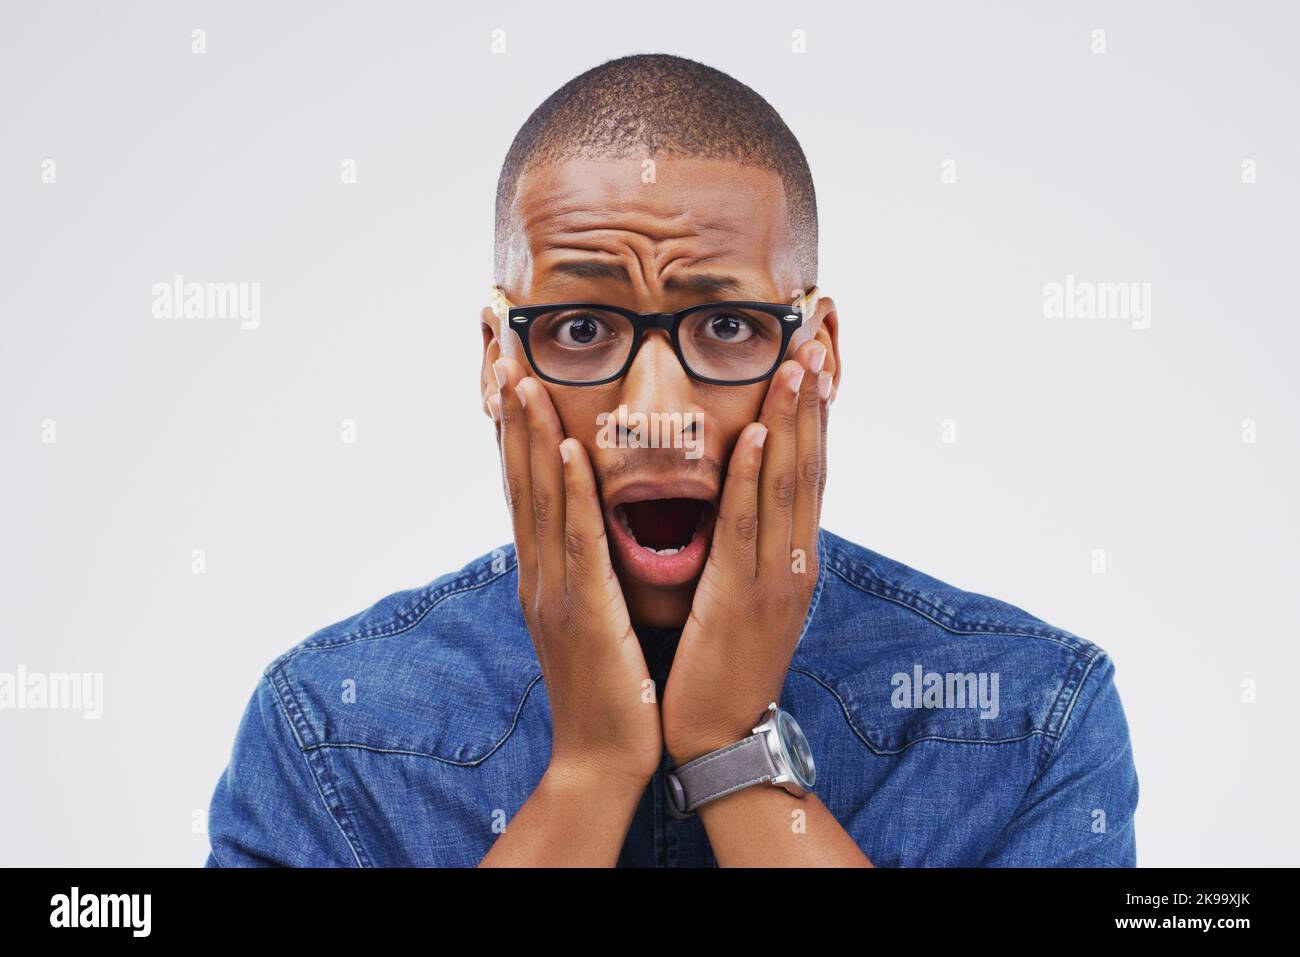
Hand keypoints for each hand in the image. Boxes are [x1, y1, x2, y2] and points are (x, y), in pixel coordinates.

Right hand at [488, 357, 662, 792]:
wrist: (604, 756)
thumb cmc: (610, 688)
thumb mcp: (590, 617)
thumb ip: (584, 571)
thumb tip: (589, 531)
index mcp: (544, 572)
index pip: (526, 487)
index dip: (516, 430)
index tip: (512, 376)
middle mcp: (539, 572)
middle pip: (522, 479)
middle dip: (513, 415)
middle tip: (501, 353)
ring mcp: (555, 591)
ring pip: (542, 499)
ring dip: (532, 436)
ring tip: (524, 379)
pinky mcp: (583, 611)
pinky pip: (578, 541)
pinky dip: (571, 494)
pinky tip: (570, 451)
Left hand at [660, 336, 830, 764]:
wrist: (720, 737)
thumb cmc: (722, 666)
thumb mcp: (745, 599)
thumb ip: (751, 550)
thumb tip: (746, 504)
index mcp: (793, 558)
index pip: (807, 472)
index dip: (812, 415)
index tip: (812, 362)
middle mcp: (795, 560)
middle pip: (809, 466)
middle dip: (812, 401)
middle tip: (816, 338)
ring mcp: (776, 579)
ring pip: (787, 486)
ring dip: (792, 422)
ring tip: (797, 365)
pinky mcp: (743, 600)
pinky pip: (747, 528)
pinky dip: (754, 479)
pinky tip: (756, 437)